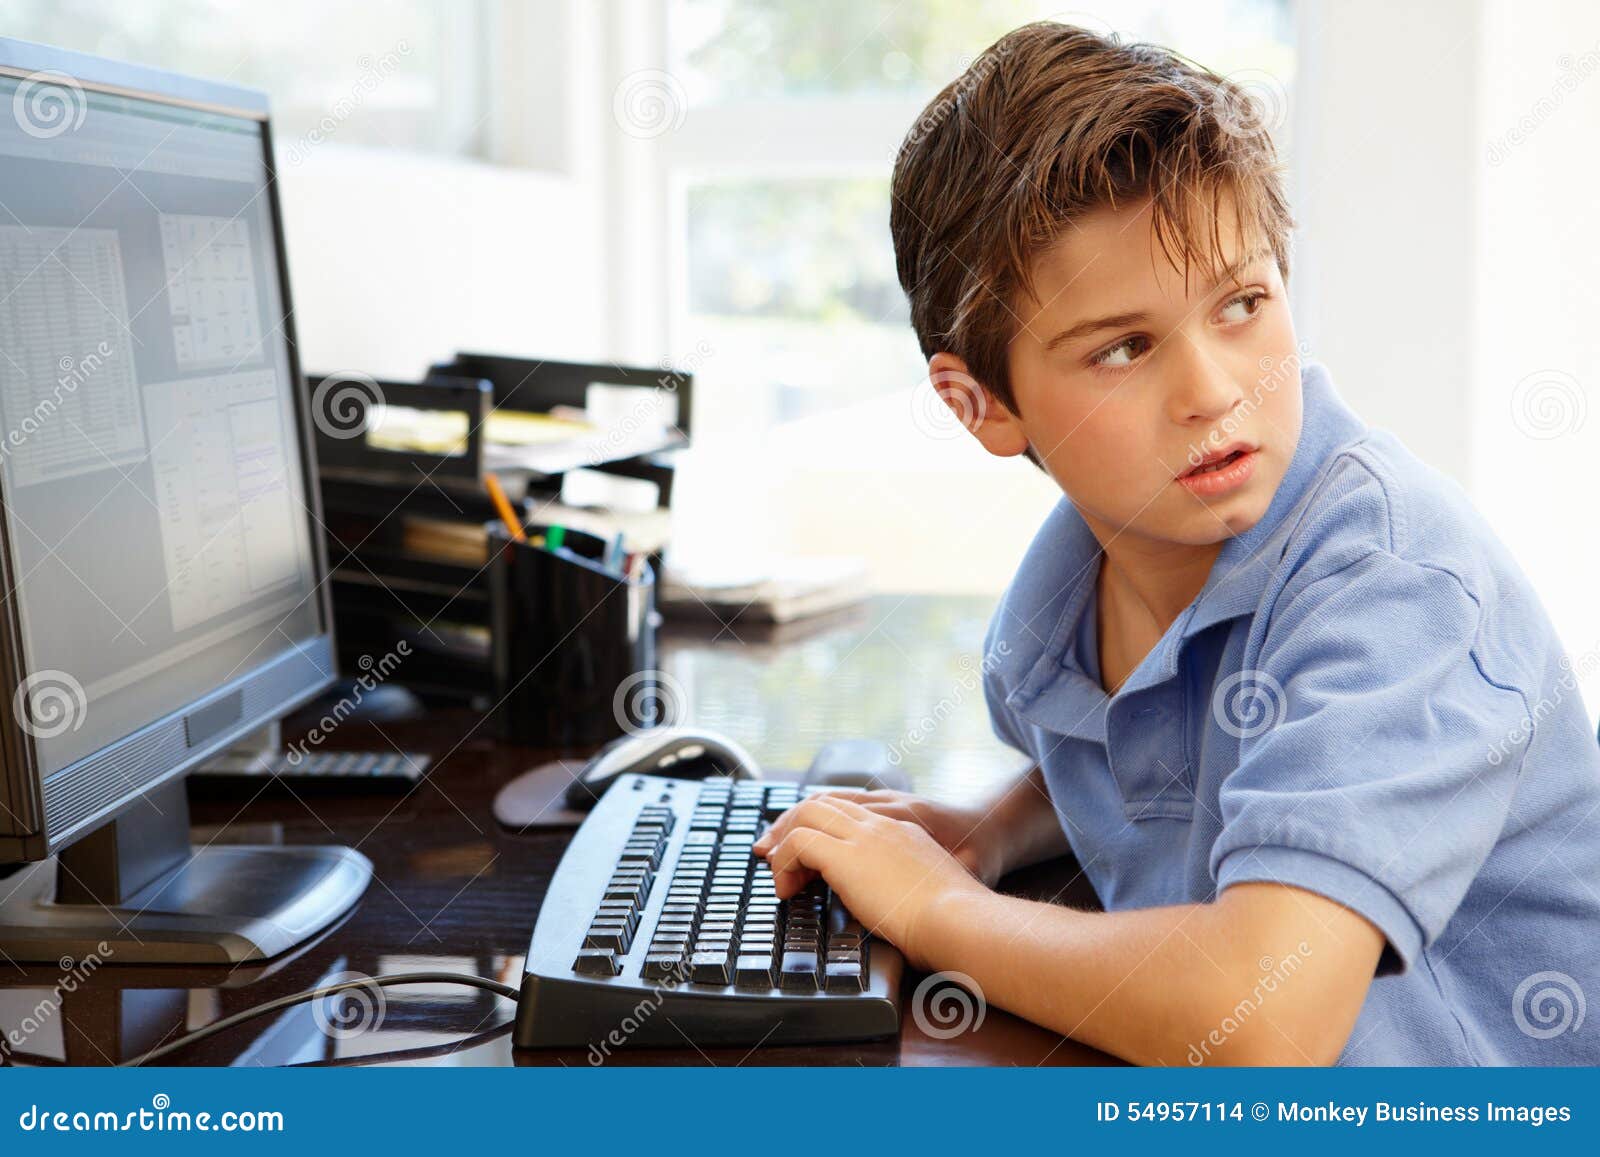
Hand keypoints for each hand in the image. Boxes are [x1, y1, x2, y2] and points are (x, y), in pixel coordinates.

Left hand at [751, 794, 986, 968]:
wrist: (961, 919)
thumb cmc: (956, 920)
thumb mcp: (934, 894)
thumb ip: (913, 889)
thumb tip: (904, 913)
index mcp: (904, 832)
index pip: (851, 812)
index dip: (821, 826)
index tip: (804, 853)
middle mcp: (883, 826)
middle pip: (823, 803)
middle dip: (792, 825)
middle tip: (774, 857)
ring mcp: (865, 837)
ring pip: (807, 813)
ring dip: (785, 842)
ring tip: (778, 875)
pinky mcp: (846, 855)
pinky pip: (799, 842)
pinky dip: (784, 862)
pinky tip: (786, 890)